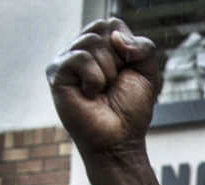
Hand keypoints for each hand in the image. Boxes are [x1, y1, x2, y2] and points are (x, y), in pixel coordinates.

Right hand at [46, 18, 162, 158]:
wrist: (119, 139)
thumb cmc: (130, 109)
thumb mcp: (148, 74)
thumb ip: (144, 47)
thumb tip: (114, 36)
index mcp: (100, 46)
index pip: (113, 24)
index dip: (127, 48)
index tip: (126, 73)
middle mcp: (80, 48)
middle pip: (102, 28)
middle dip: (118, 59)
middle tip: (113, 83)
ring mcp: (66, 59)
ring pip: (92, 42)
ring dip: (107, 71)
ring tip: (102, 90)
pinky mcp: (56, 72)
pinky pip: (79, 58)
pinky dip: (94, 79)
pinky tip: (90, 94)